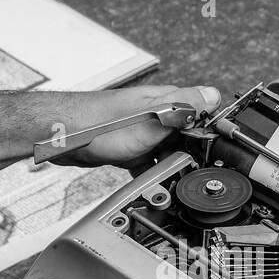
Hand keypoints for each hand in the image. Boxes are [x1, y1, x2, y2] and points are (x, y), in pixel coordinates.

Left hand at [51, 85, 221, 168]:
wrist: (63, 136)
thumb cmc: (99, 124)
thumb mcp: (150, 117)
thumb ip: (183, 108)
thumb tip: (212, 96)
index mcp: (166, 101)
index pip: (202, 114)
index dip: (212, 134)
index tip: (215, 154)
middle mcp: (157, 114)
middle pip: (187, 136)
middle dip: (191, 155)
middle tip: (190, 172)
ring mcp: (143, 131)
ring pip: (168, 152)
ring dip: (171, 166)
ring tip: (170, 179)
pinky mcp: (130, 147)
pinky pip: (149, 162)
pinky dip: (151, 173)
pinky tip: (151, 182)